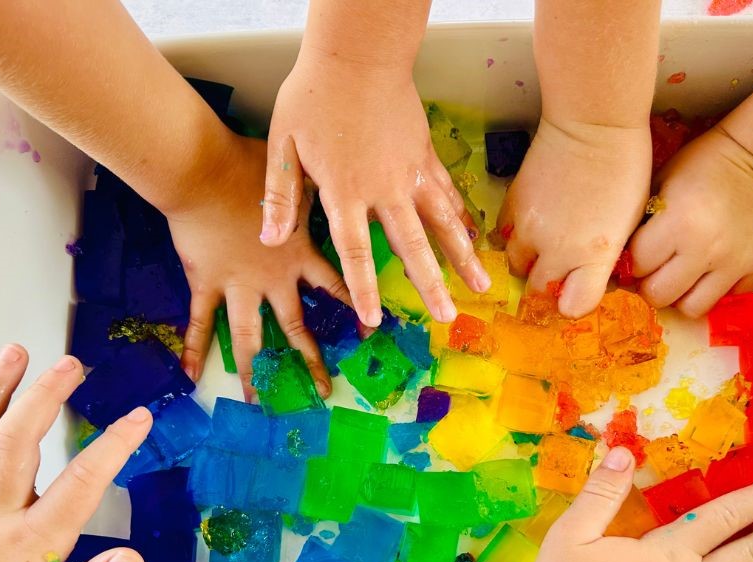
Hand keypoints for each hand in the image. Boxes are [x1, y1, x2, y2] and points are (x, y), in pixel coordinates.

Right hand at [167, 133, 353, 400]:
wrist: (202, 170)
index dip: (354, 308)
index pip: (335, 288)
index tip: (369, 333)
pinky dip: (194, 347)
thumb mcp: (299, 177)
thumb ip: (323, 189)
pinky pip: (201, 320)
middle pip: (296, 328)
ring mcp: (239, 285)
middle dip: (310, 361)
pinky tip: (190, 375)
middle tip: (322, 392)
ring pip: (249, 337)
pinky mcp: (206, 282)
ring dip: (254, 371)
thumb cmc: (249, 166)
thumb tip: (351, 179)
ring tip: (257, 401)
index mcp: (299, 255)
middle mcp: (273, 279)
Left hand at [259, 52, 488, 326]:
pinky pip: (446, 192)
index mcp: (345, 190)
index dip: (364, 288)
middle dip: (430, 285)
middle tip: (446, 317)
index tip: (373, 318)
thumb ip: (281, 194)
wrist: (357, 52)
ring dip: (462, 256)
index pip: (356, 251)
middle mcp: (384, 187)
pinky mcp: (425, 154)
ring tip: (482, 284)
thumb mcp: (283, 143)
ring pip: (443, 223)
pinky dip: (460, 217)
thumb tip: (270, 239)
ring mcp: (411, 171)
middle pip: (412, 246)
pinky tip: (473, 236)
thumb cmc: (313, 94)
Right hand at [498, 119, 651, 316]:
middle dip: (548, 285)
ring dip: (528, 262)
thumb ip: (605, 258)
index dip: (575, 302)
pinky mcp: (511, 205)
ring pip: (516, 264)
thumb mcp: (628, 224)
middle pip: (538, 289)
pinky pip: (503, 235)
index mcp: (592, 256)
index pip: (573, 306)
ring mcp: (528, 228)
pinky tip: (531, 224)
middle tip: (562, 271)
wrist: (594, 123)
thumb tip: (591, 277)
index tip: (580, 292)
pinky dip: (514, 237)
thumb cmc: (625, 170)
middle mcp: (556, 250)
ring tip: (544, 246)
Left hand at [628, 126, 752, 317]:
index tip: (641, 254)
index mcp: (676, 222)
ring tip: (683, 277)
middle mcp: (703, 249)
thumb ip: (642, 220)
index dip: (634, 262)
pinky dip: (717, 289)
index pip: (638, 265)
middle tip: (658, 271)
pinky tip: (713, 271)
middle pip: (660, 296)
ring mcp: (732, 264)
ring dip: (682, 296)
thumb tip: (624, 256)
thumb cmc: (702, 165)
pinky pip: (727, 299)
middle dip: (652, 286)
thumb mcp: (662, 181)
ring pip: (693, 308)